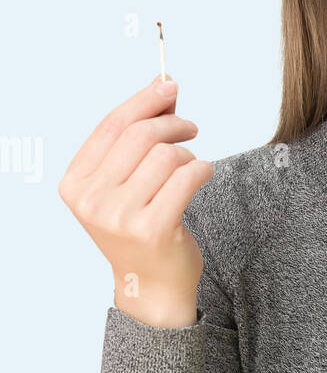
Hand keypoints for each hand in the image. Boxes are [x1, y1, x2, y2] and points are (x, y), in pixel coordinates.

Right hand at [58, 75, 214, 326]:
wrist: (151, 285)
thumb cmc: (139, 230)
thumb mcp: (122, 185)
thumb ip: (134, 139)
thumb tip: (162, 87)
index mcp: (76, 185)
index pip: (111, 126)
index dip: (143, 100)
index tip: (168, 87)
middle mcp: (93, 201)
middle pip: (140, 135)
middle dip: (172, 123)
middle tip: (190, 127)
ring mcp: (120, 217)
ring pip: (166, 156)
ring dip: (187, 154)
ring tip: (191, 166)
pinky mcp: (153, 229)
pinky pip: (187, 177)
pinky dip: (202, 169)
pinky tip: (203, 174)